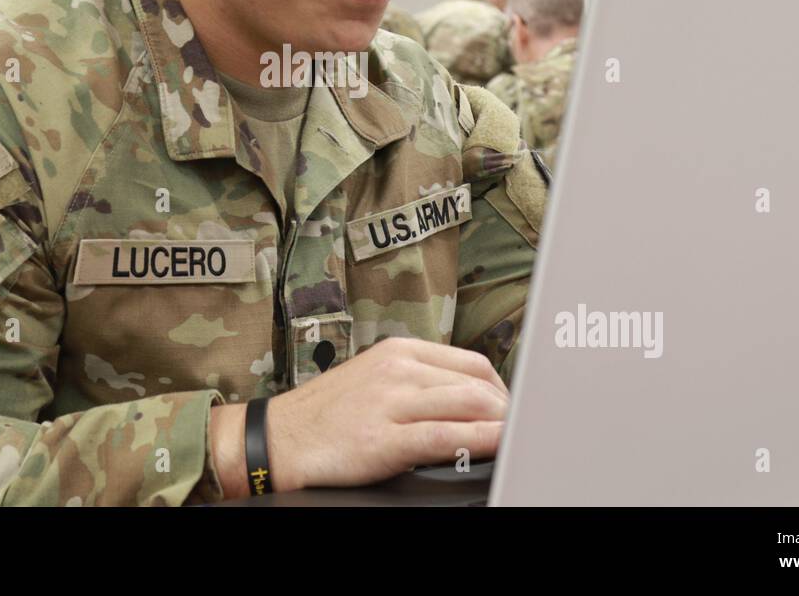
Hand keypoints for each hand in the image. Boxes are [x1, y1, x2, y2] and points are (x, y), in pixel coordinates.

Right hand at [265, 337, 508, 490]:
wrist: (277, 439)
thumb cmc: (327, 415)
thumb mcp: (375, 380)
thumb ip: (418, 384)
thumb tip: (467, 401)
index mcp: (398, 351)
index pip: (471, 363)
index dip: (502, 390)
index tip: (511, 411)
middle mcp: (398, 369)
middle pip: (477, 383)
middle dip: (508, 410)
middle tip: (521, 431)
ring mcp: (390, 401)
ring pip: (468, 405)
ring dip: (502, 424)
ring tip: (516, 440)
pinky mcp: (383, 438)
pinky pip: (445, 436)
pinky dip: (481, 441)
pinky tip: (496, 447)